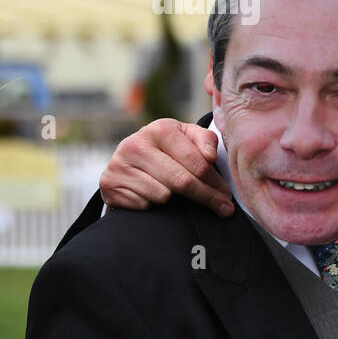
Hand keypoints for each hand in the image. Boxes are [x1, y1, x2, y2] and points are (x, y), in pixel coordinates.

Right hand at [100, 119, 233, 216]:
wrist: (130, 159)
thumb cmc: (169, 149)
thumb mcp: (188, 138)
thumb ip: (205, 141)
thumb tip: (209, 157)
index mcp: (160, 129)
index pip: (197, 162)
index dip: (216, 182)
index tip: (227, 196)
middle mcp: (136, 144)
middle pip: (182, 182)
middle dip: (206, 197)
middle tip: (224, 209)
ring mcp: (119, 164)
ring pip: (163, 196)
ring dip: (175, 201)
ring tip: (174, 193)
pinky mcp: (109, 184)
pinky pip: (144, 205)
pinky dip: (153, 205)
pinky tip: (153, 196)